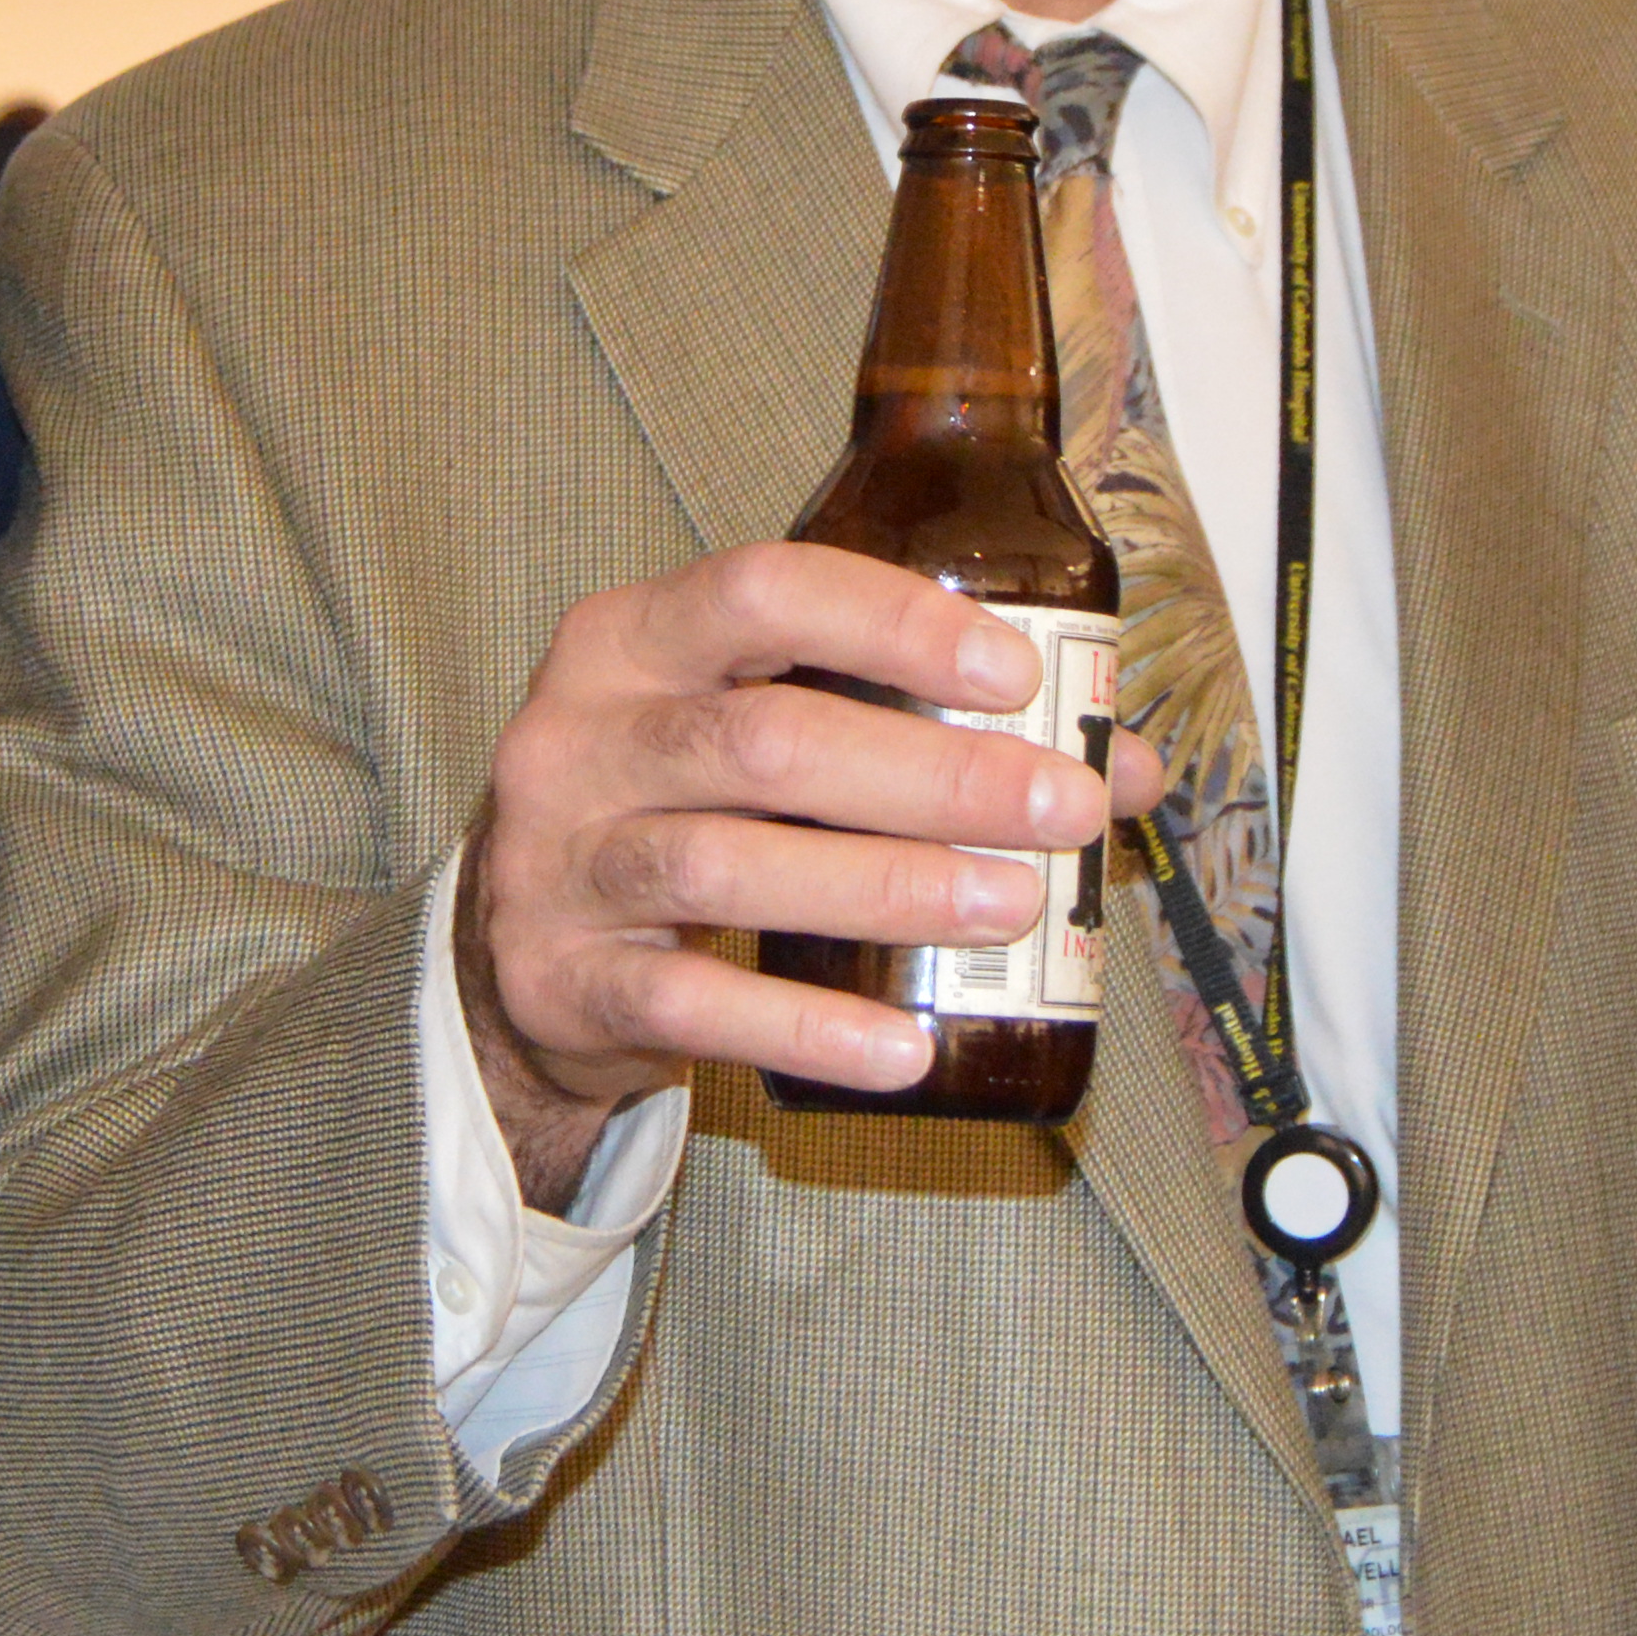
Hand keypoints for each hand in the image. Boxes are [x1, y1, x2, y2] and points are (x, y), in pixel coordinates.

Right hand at [456, 543, 1132, 1205]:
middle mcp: (576, 737)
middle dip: (931, 774)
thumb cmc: (673, 807)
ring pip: (726, 866)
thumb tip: (1123, 763)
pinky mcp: (562, 982)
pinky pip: (694, 1006)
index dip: (892, 624)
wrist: (513, 948)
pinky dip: (808, 1026)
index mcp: (630, 639)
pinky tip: (903, 1044)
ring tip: (1010, 904)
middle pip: (763, 740)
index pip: (761, 591)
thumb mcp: (757, 731)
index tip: (1016, 674)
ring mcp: (556, 863)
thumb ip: (912, 727)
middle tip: (1059, 808)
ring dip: (887, 886)